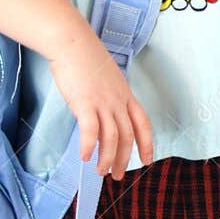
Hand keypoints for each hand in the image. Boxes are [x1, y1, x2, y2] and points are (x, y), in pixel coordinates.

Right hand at [47, 29, 153, 179]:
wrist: (72, 42)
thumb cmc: (84, 59)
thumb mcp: (106, 79)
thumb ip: (108, 96)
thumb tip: (102, 112)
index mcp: (126, 95)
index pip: (143, 123)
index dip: (147, 144)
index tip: (147, 160)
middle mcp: (118, 101)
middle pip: (127, 136)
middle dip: (123, 159)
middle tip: (116, 176)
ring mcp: (103, 102)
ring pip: (112, 137)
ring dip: (107, 158)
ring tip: (101, 172)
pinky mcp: (86, 103)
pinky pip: (91, 130)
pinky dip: (89, 146)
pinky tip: (85, 157)